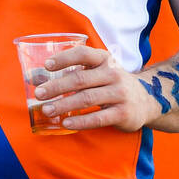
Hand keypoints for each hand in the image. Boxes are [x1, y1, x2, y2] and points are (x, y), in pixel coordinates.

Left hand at [31, 44, 155, 133]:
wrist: (146, 100)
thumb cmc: (110, 84)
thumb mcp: (95, 73)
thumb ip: (69, 73)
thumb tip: (33, 78)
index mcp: (104, 60)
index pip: (83, 54)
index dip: (64, 58)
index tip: (46, 65)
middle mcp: (113, 74)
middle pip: (80, 79)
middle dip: (57, 86)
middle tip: (39, 94)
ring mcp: (119, 93)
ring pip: (87, 98)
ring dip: (64, 104)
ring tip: (46, 110)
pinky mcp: (123, 113)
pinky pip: (98, 118)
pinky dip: (80, 121)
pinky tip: (65, 123)